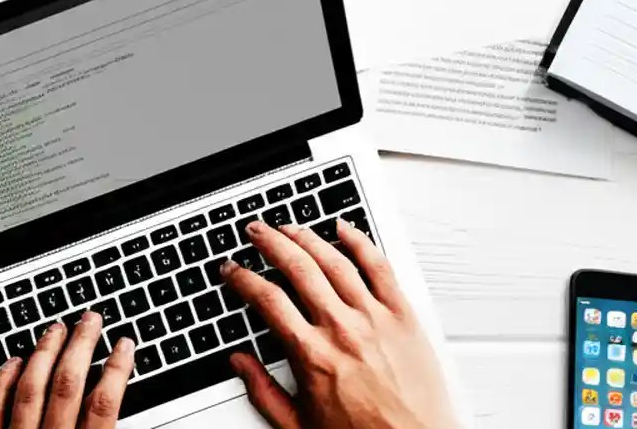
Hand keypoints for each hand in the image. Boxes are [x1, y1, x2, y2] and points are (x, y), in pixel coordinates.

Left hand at [0, 312, 135, 428]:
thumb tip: (116, 404)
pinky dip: (2, 383)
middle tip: (90, 320)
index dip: (116, 369)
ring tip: (56, 329)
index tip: (124, 345)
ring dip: (45, 354)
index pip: (104, 403)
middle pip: (68, 386)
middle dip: (81, 346)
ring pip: (30, 390)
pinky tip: (13, 362)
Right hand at [224, 220, 457, 428]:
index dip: (243, 279)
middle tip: (256, 233)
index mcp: (312, 355)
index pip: (268, 301)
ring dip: (307, 237)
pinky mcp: (403, 315)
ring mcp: (374, 318)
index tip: (234, 271)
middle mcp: (342, 329)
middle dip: (270, 244)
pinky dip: (361, 242)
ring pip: (335, 261)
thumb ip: (263, 391)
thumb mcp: (298, 425)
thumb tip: (239, 362)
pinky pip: (380, 267)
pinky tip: (345, 229)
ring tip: (289, 227)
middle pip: (298, 269)